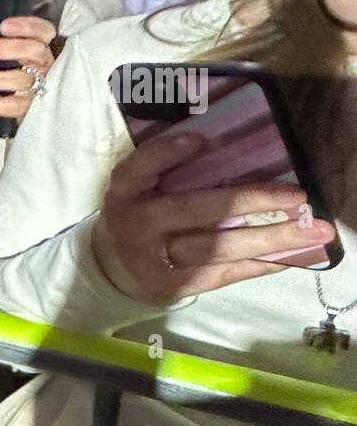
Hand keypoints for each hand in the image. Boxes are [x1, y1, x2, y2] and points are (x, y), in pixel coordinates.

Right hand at [91, 132, 336, 304]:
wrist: (111, 268)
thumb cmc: (139, 214)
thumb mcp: (138, 187)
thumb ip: (166, 169)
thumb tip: (225, 148)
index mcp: (125, 191)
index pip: (139, 168)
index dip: (166, 154)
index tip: (200, 140)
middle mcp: (137, 224)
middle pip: (195, 210)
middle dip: (249, 201)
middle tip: (297, 196)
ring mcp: (155, 259)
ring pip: (216, 247)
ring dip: (269, 238)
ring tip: (314, 232)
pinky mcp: (173, 285)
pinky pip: (223, 274)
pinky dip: (260, 264)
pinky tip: (292, 256)